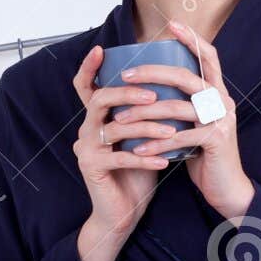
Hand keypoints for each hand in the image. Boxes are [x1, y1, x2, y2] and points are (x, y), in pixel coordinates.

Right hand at [72, 44, 174, 237]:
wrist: (123, 212)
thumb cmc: (137, 172)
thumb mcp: (143, 138)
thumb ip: (147, 113)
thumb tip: (174, 83)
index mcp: (97, 119)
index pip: (86, 87)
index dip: (89, 67)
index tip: (101, 48)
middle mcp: (86, 129)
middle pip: (101, 99)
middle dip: (128, 94)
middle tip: (154, 95)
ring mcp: (86, 149)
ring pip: (115, 128)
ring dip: (146, 128)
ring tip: (172, 132)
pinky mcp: (92, 168)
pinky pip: (120, 158)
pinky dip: (145, 159)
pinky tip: (165, 161)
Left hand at [120, 20, 253, 220]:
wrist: (228, 188)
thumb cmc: (206, 155)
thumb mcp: (196, 124)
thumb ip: (183, 104)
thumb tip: (153, 87)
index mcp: (218, 93)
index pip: (209, 57)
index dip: (192, 38)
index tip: (172, 24)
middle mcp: (222, 102)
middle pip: (187, 76)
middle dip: (153, 73)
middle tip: (125, 76)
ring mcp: (221, 121)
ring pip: (177, 107)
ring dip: (144, 113)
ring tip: (120, 118)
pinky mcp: (215, 142)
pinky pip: (179, 138)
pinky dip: (155, 144)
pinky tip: (136, 150)